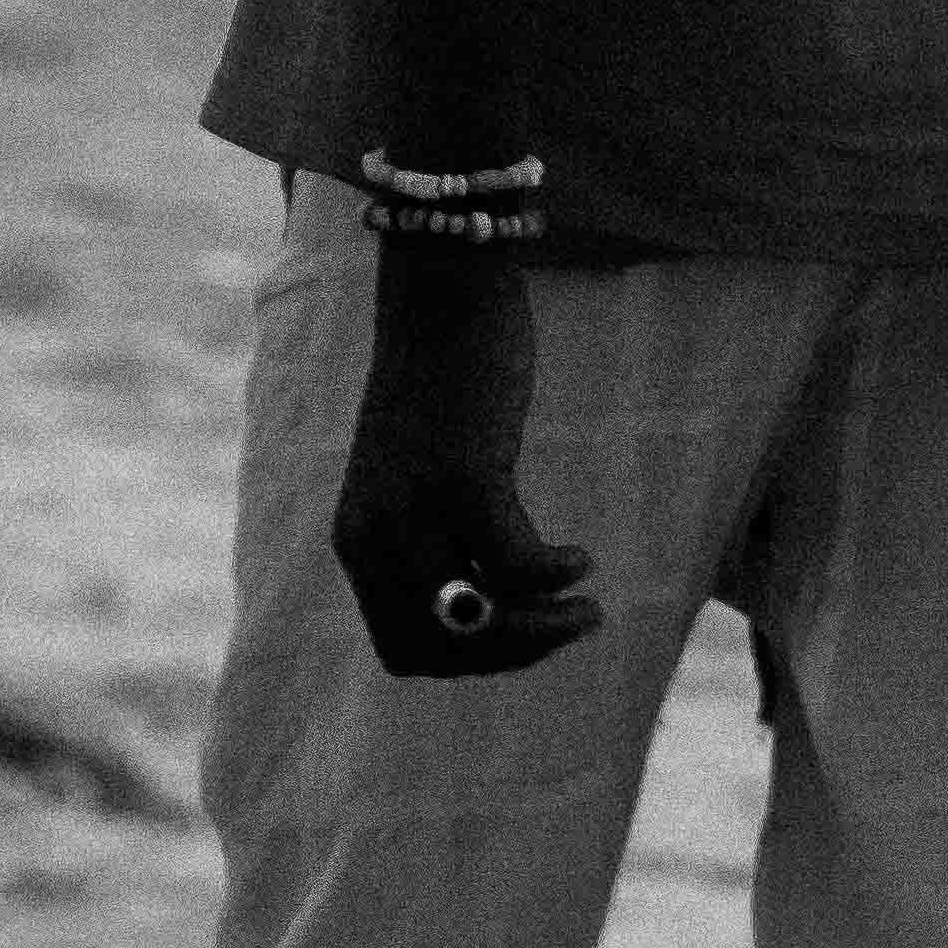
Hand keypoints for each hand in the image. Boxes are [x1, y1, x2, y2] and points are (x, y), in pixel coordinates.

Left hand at [330, 238, 600, 681]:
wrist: (440, 287)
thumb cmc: (442, 376)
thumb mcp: (420, 473)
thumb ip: (434, 534)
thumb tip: (484, 607)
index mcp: (359, 541)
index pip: (404, 649)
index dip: (466, 660)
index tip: (520, 634)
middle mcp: (375, 536)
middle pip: (442, 649)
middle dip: (511, 654)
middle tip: (568, 626)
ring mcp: (416, 510)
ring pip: (481, 619)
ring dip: (543, 629)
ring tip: (588, 607)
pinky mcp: (464, 478)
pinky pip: (518, 566)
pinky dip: (556, 575)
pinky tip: (581, 556)